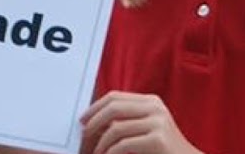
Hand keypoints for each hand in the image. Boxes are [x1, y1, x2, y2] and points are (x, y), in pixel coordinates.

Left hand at [80, 91, 200, 153]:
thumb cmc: (162, 151)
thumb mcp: (145, 129)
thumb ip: (125, 120)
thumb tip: (92, 121)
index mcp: (150, 101)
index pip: (114, 97)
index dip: (94, 108)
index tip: (82, 121)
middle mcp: (155, 108)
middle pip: (112, 109)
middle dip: (93, 124)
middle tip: (83, 139)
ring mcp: (158, 123)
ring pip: (115, 129)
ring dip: (100, 145)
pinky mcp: (157, 140)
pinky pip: (122, 145)